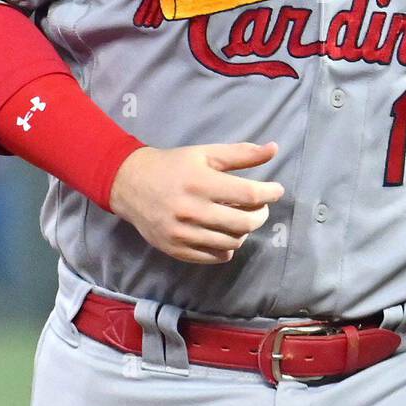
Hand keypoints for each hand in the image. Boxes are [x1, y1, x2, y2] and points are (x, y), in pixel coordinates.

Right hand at [109, 140, 284, 264]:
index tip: (276, 190)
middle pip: (244, 223)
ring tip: (241, 219)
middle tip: (260, 207)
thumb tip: (274, 149)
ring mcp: (183, 234)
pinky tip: (225, 233)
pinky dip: (227, 247)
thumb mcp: (205, 153)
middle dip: (261, 215)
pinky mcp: (177, 250)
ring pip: (232, 242)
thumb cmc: (173, 166)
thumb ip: (241, 153)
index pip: (249, 195)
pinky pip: (215, 256)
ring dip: (245, 231)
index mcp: (200, 183)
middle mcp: (192, 210)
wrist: (130, 184)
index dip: (269, 193)